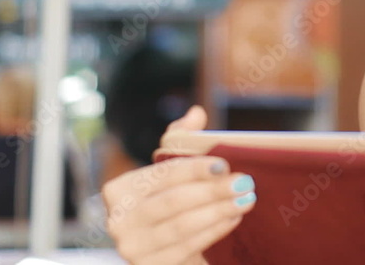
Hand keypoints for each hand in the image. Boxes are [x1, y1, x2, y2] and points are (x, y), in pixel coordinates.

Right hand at [103, 106, 256, 263]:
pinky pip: (189, 247)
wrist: (160, 250)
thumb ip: (178, 141)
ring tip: (245, 200)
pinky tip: (233, 218)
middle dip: (212, 191)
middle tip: (244, 182)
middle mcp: (118, 220)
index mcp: (119, 190)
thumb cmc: (166, 203)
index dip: (194, 168)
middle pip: (173, 201)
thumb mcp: (167, 172)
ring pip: (182, 226)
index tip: (225, 164)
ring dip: (219, 211)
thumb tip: (196, 114)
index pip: (161, 175)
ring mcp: (133, 248)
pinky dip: (214, 231)